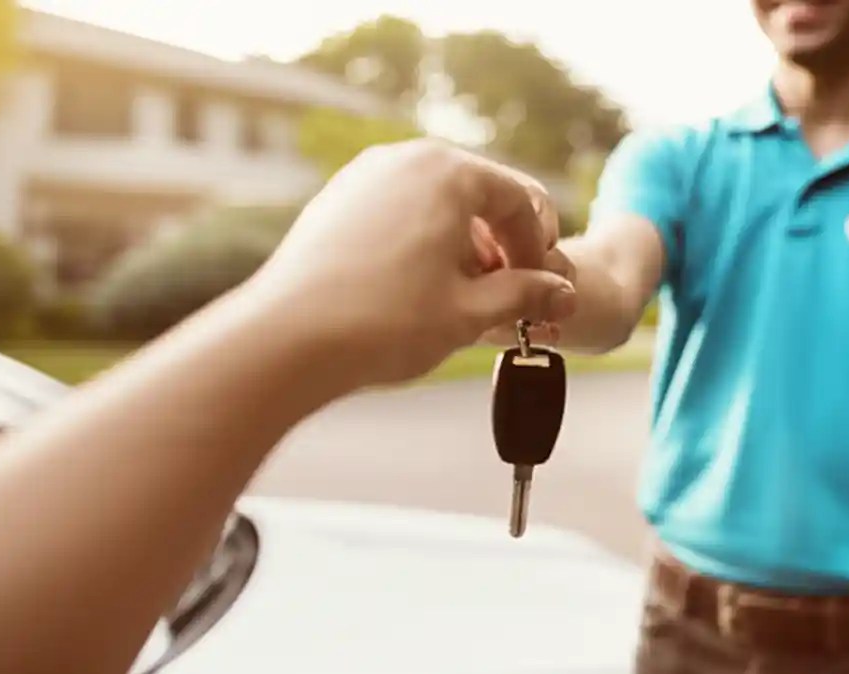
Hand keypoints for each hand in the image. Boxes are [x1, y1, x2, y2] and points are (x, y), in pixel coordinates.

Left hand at [241, 139, 576, 389]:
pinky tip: (421, 292)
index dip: (539, 250)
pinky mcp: (337, 201)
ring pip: (437, 205)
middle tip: (510, 296)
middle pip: (479, 196)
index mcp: (449, 172)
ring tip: (466, 300)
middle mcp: (406, 158)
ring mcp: (365, 176)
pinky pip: (399, 213)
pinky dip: (423, 244)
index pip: (520, 201)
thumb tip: (563, 292)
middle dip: (502, 246)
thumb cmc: (383, 324)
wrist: (285, 340)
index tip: (540, 291)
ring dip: (463, 247)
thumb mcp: (470, 312)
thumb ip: (526, 295)